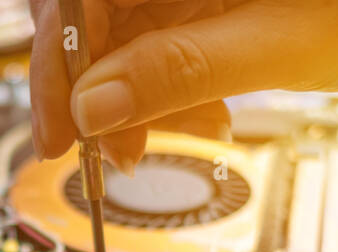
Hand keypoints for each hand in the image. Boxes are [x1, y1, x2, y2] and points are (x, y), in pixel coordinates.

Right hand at [28, 0, 337, 170]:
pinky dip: (156, 87)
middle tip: (107, 152)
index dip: (58, 64)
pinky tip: (188, 115)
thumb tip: (96, 107)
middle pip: (88, 13)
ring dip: (124, 98)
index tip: (64, 130)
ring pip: (113, 34)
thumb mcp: (280, 46)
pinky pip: (148, 40)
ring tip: (161, 142)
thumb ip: (178, 72)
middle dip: (92, 89)